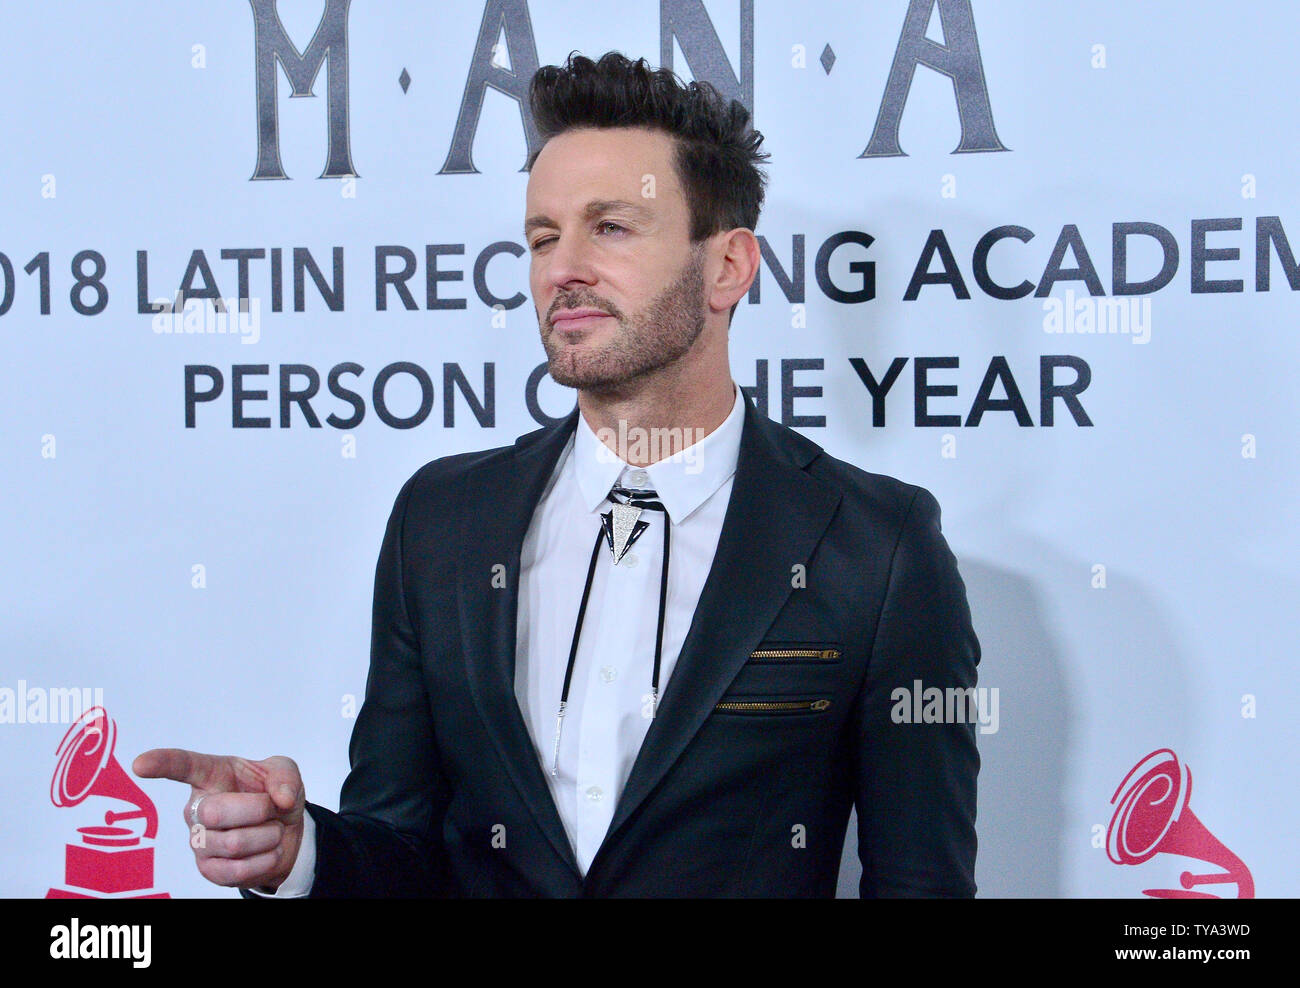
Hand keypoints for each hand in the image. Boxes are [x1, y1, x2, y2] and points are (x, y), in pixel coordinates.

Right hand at [132, 749, 305, 891]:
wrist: (286, 831)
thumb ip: (285, 776)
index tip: (140, 764)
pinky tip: (267, 851)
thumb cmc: (273, 794)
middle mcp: (197, 807)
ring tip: (270, 830)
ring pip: (233, 843)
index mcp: (211, 775)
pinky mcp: (208, 870)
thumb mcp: (285, 773)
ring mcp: (198, 841)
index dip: (161, 764)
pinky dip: (266, 860)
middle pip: (216, 812)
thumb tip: (281, 798)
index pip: (182, 766)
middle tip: (271, 808)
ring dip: (268, 837)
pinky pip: (237, 871)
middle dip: (259, 810)